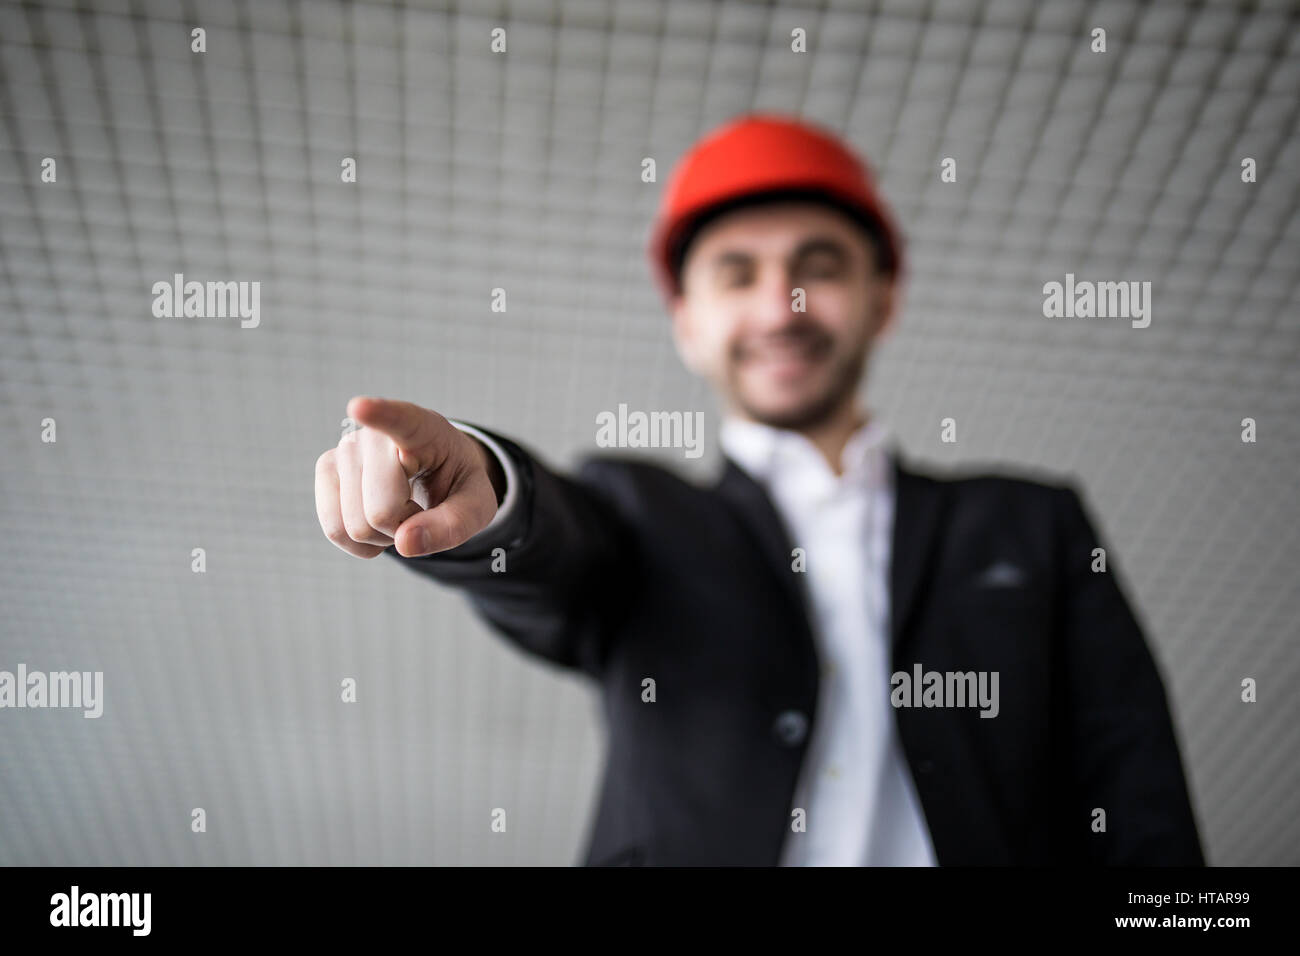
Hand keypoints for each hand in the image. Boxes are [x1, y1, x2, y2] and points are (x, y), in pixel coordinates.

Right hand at [314, 396, 499, 557]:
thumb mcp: (476, 506)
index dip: (379, 415)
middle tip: (419, 509)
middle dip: (402, 528)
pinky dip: (358, 542)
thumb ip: (454, 524)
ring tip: (399, 510)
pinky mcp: (326, 469)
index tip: (360, 407)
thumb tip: (405, 543)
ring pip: (353, 526)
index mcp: (425, 430)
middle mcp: (376, 434)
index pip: (400, 421)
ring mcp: (345, 449)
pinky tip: (375, 522)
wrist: (433, 476)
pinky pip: (334, 530)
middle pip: (380, 512)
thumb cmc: (456, 484)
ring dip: (381, 536)